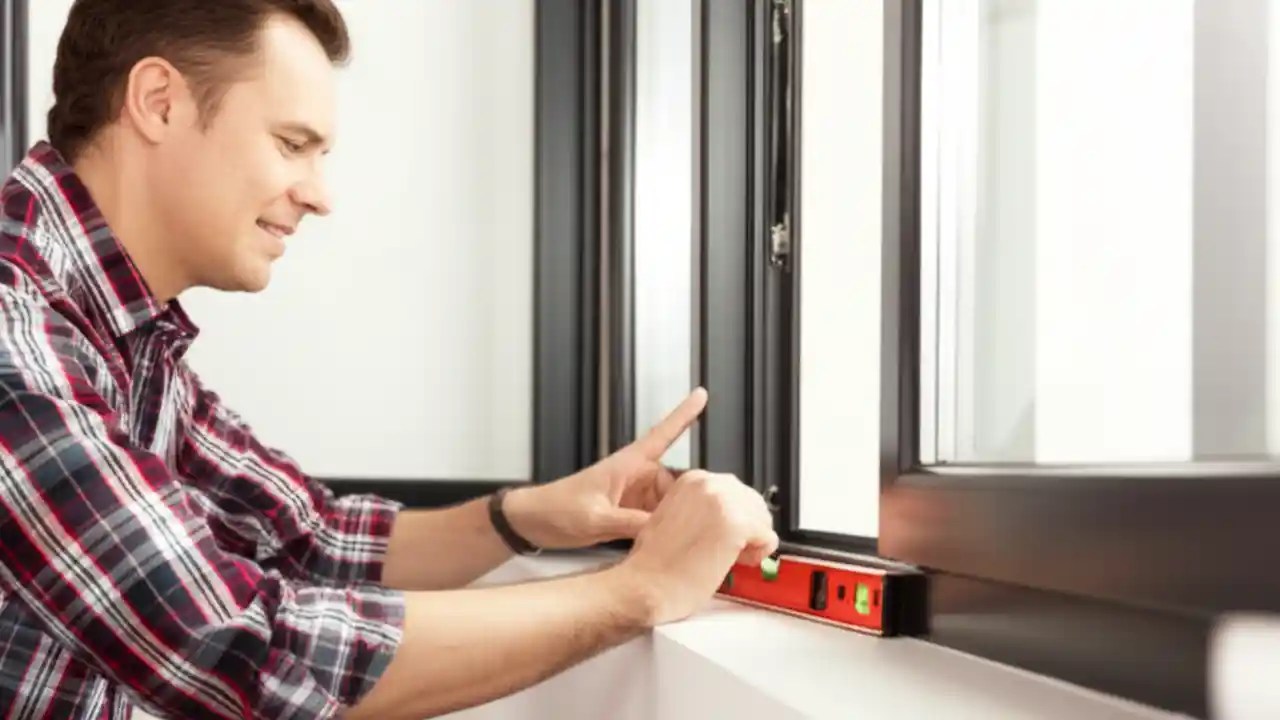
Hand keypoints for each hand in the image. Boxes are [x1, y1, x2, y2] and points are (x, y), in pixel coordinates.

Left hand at [503, 388, 707, 549]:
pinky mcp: (629, 512)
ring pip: (671, 503)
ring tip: (684, 536)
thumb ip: (629, 523)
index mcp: (627, 464)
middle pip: (678, 481)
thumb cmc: (557, 510)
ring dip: (676, 517)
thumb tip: (665, 527)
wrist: (533, 522)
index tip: (702, 394)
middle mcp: (635, 476)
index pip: (663, 433)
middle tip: (705, 516)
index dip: (684, 414)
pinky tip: (668, 543)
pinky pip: (656, 518)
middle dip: (690, 497)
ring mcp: (634, 495)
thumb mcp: (595, 519)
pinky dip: (663, 528)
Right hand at [611, 470, 777, 625]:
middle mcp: (709, 484)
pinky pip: (768, 539)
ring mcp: (724, 503)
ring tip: (732, 557)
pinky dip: (760, 554)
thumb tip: (724, 517)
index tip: (723, 535)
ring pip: (763, 519)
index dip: (734, 516)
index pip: (735, 491)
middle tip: (731, 550)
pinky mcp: (737, 526)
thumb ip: (700, 508)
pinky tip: (738, 562)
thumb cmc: (654, 562)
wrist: (646, 584)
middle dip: (747, 527)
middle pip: (753, 502)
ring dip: (753, 541)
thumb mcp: (674, 515)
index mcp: (693, 479)